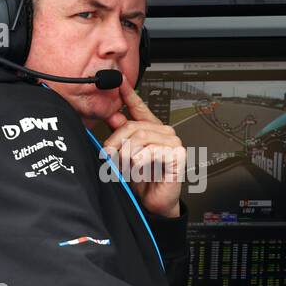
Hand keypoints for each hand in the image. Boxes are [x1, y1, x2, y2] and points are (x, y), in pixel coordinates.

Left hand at [102, 78, 185, 218]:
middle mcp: (163, 133)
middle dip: (116, 142)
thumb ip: (120, 136)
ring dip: (127, 154)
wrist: (154, 203)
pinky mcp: (177, 155)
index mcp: (151, 129)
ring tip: (124, 167)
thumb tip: (111, 116)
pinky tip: (138, 168)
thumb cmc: (143, 180)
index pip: (139, 107)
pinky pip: (152, 151)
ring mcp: (172, 143)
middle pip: (133, 126)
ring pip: (140, 138)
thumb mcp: (125, 156)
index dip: (129, 94)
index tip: (119, 81)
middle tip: (108, 156)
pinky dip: (140, 161)